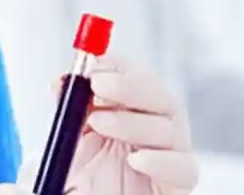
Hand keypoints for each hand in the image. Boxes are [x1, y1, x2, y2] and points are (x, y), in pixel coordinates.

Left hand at [0, 56, 198, 194]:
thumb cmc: (78, 184)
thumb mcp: (65, 146)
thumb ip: (65, 113)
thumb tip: (58, 82)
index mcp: (130, 114)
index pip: (136, 77)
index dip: (119, 65)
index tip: (95, 61)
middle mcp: (154, 132)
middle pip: (161, 97)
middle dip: (130, 84)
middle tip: (98, 83)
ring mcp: (168, 158)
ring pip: (171, 129)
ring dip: (133, 121)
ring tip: (99, 123)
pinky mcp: (175, 187)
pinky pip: (184, 169)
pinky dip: (162, 161)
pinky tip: (136, 160)